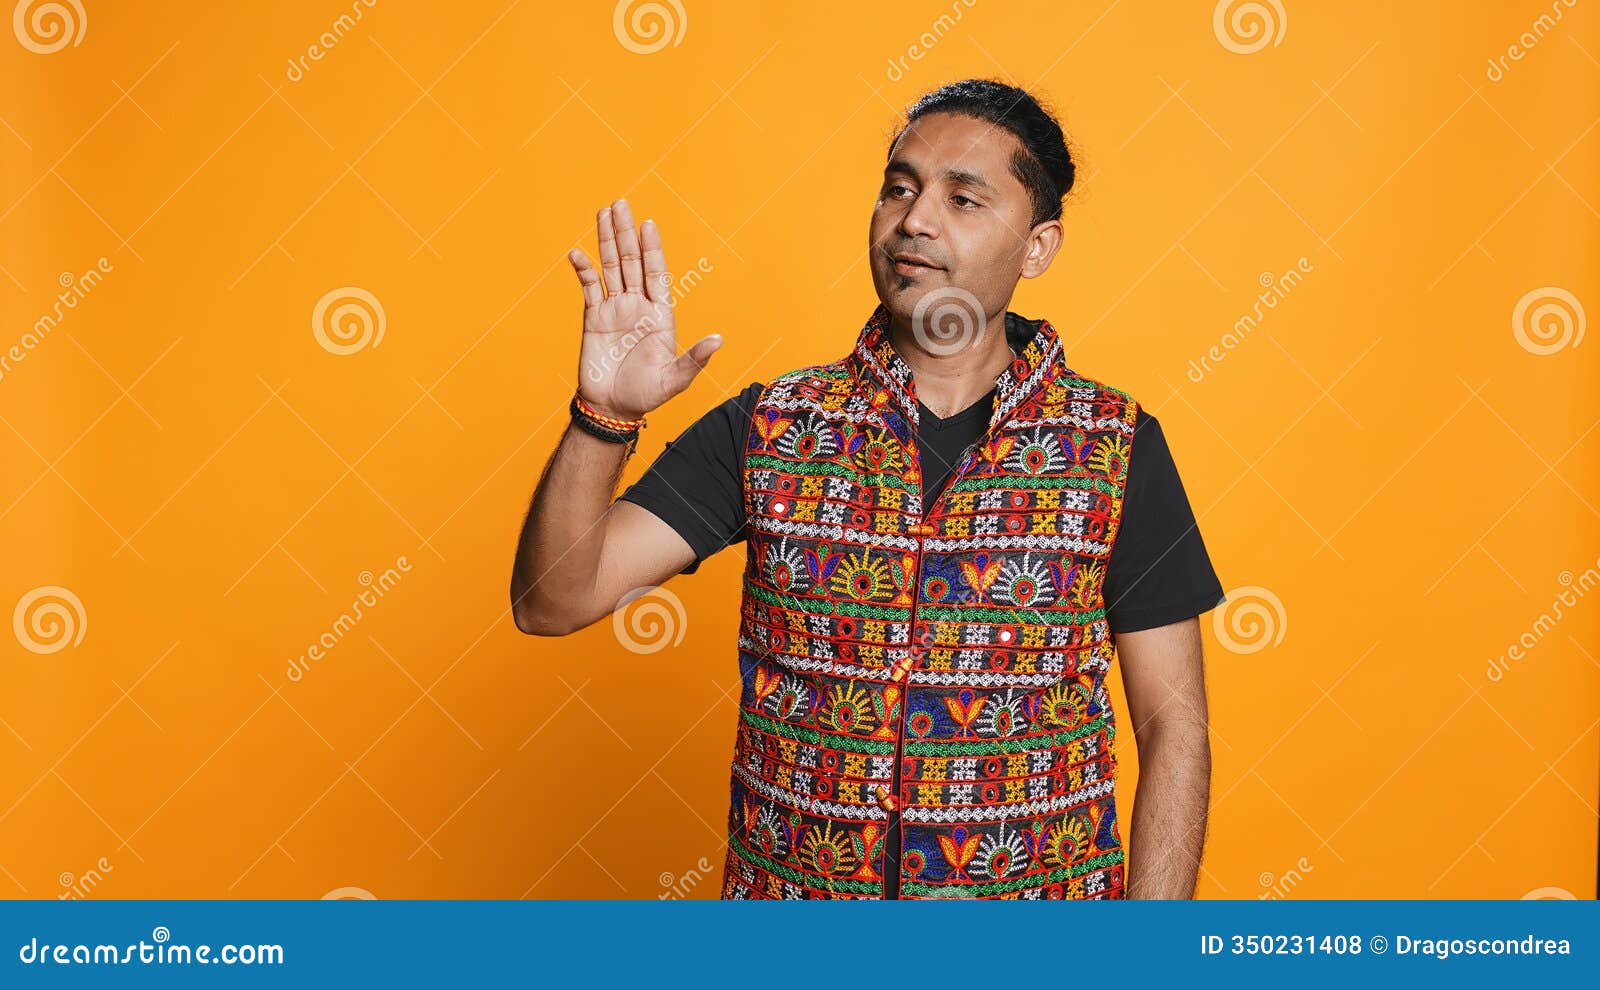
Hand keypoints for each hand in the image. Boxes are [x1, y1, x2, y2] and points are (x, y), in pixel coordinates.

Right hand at [567, 199, 721, 419]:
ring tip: (603, 212)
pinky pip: (589, 288)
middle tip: (621, 203)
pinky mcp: (594, 318)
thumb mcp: (675, 379)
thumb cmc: (646, 395)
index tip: (647, 225)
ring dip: (605, 240)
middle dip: (625, 233)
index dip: (651, 249)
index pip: (656, 273)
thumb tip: (718, 339)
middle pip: (631, 262)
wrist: (612, 408)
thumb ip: (694, 359)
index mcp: (659, 315)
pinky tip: (577, 252)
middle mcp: (638, 306)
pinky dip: (583, 269)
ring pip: (610, 267)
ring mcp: (615, 310)